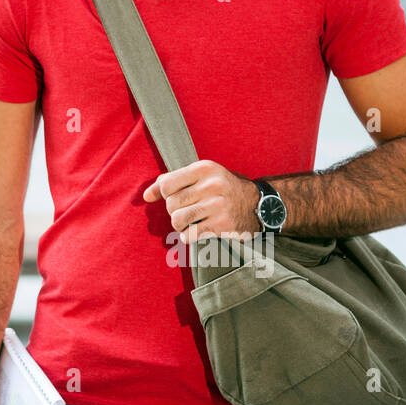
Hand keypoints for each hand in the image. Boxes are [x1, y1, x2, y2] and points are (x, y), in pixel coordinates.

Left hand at [141, 160, 259, 243]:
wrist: (259, 204)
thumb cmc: (223, 188)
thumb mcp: (202, 176)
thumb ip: (173, 181)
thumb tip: (146, 195)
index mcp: (204, 169)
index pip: (166, 184)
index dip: (164, 194)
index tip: (173, 198)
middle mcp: (211, 185)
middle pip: (171, 203)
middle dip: (173, 211)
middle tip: (186, 211)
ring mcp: (217, 205)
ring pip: (177, 219)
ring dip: (179, 225)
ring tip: (189, 222)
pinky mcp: (222, 224)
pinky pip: (190, 234)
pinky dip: (188, 236)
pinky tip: (196, 231)